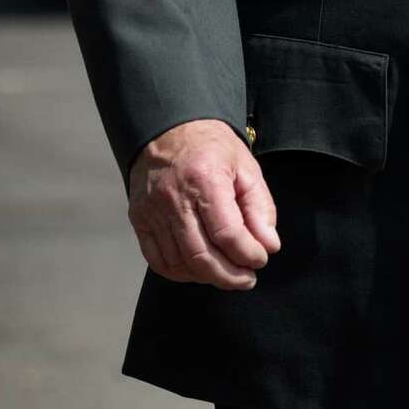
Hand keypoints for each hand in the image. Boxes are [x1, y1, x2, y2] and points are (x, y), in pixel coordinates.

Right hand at [128, 119, 280, 290]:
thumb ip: (260, 208)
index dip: (248, 254)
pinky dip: (180, 273)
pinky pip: (158, 261)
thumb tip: (269, 246)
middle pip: (201, 256)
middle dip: (230, 276)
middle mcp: (174, 198)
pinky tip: (199, 270)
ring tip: (228, 274)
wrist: (168, 130)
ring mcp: (152, 211)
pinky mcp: (139, 219)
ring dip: (207, 277)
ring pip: (180, 263)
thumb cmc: (212, 149)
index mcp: (205, 179)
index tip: (261, 259)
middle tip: (247, 279)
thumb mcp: (246, 168)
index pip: (227, 233)